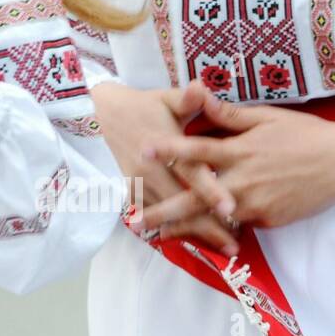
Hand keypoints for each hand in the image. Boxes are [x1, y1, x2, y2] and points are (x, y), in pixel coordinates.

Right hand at [90, 81, 238, 254]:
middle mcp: (151, 171)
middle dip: (209, 226)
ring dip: (195, 233)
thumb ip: (187, 98)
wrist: (99, 117)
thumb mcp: (165, 98)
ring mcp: (139, 185)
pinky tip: (193, 241)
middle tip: (235, 246)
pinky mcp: (132, 194)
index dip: (211, 191)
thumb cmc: (141, 107)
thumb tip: (201, 87)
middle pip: (184, 205)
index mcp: (165, 147)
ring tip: (221, 248)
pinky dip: (175, 230)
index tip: (231, 209)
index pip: (192, 173)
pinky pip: (155, 217)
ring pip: (170, 216)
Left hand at [139, 92, 334, 232]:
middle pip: (196, 198)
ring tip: (158, 236)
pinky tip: (199, 239)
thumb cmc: (305, 136)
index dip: (170, 149)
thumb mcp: (267, 119)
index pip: (198, 150)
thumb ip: (229, 115)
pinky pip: (238, 225)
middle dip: (164, 211)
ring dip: (185, 228)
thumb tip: (200, 92)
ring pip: (213, 219)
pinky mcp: (266, 221)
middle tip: (135, 219)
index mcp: (240, 150)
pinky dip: (218, 231)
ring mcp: (254, 204)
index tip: (143, 149)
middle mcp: (243, 180)